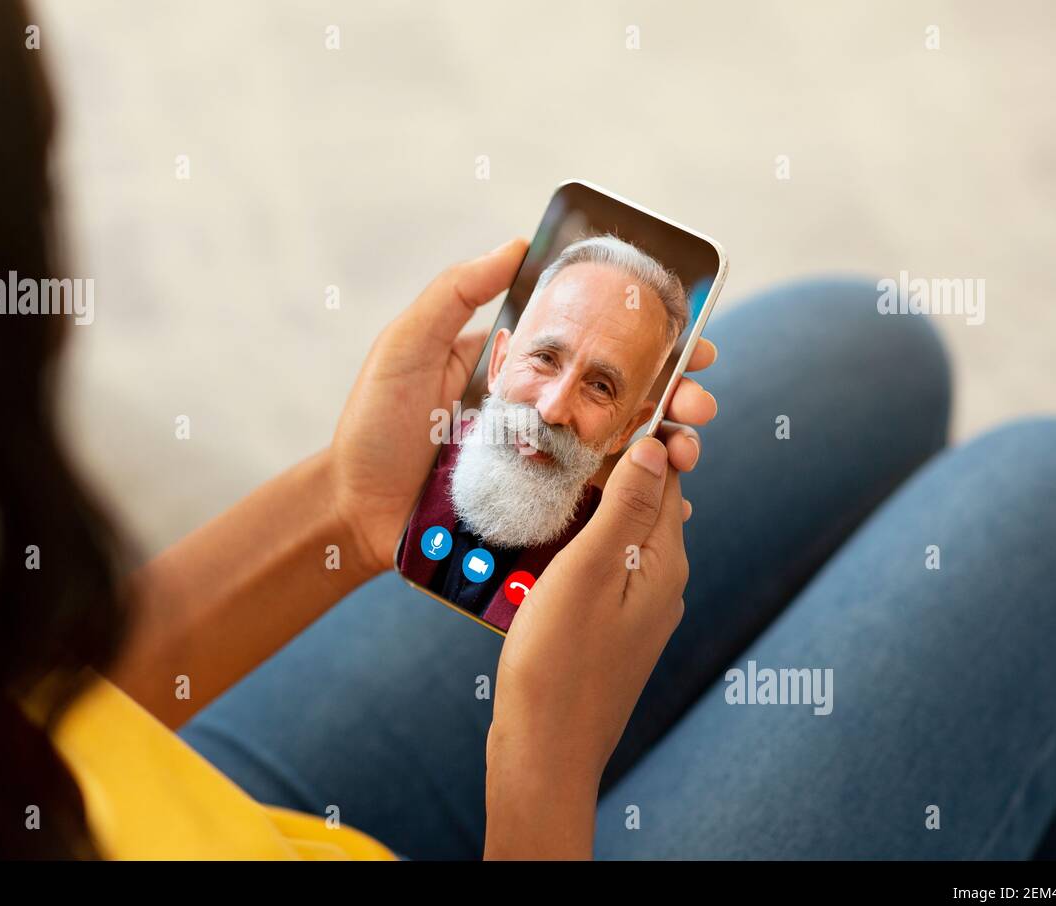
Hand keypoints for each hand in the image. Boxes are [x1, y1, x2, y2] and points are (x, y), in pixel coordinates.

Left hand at [329, 240, 718, 578]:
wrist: (355, 511)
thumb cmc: (374, 426)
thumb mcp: (406, 347)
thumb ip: (454, 295)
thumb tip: (516, 244)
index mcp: (519, 365)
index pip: (594, 343)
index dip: (649, 337)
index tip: (693, 334)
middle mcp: (541, 410)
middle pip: (623, 396)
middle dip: (675, 393)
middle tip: (701, 399)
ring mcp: (543, 461)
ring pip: (623, 447)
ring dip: (668, 442)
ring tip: (689, 445)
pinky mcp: (539, 507)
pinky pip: (597, 499)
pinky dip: (639, 494)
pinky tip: (672, 493)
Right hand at [484, 437, 689, 858]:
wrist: (544, 752)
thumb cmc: (558, 664)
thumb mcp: (587, 572)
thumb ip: (624, 508)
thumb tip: (657, 447)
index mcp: (664, 562)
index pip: (666, 474)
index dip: (641, 433)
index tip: (604, 403)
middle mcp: (662, 582)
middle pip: (644, 501)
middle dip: (612, 465)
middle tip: (563, 435)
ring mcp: (638, 608)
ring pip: (619, 532)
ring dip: (590, 503)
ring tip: (548, 474)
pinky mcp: (611, 627)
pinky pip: (602, 565)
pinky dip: (579, 540)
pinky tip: (545, 536)